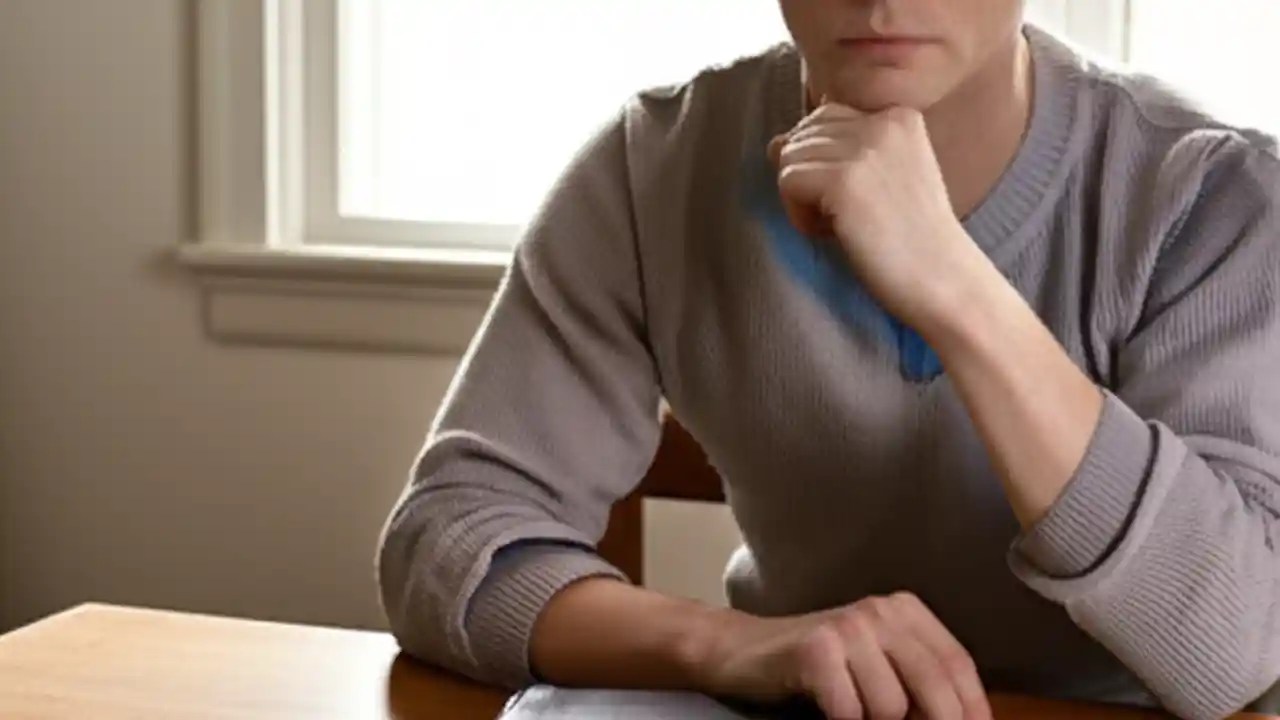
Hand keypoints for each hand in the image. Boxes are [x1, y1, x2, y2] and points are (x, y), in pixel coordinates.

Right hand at [698, 591, 991, 719]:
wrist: (739, 651)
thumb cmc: (815, 670)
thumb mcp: (876, 666)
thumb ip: (917, 684)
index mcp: (904, 611)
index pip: (958, 667)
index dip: (972, 710)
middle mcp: (881, 610)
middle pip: (936, 688)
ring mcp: (848, 627)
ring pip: (891, 708)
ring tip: (847, 710)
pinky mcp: (816, 649)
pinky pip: (850, 712)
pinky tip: (820, 706)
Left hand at [768, 101, 992, 333]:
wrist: (943, 280)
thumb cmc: (910, 237)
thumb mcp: (883, 177)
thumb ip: (836, 150)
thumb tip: (774, 142)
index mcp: (899, 114)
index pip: (825, 117)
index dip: (826, 162)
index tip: (858, 197)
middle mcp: (884, 121)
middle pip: (803, 135)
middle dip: (810, 178)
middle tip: (847, 216)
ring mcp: (865, 149)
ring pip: (789, 158)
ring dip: (803, 200)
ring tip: (842, 226)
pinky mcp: (844, 180)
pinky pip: (787, 183)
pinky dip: (799, 216)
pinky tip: (833, 234)